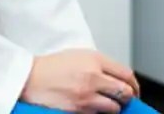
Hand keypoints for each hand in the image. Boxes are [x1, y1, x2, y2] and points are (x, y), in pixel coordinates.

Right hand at [20, 49, 140, 113]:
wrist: (29, 78)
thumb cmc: (53, 67)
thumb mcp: (80, 56)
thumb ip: (101, 65)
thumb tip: (120, 79)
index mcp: (95, 60)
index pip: (126, 74)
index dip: (134, 84)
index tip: (134, 90)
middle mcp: (93, 77)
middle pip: (125, 92)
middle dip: (127, 97)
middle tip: (124, 100)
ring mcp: (85, 95)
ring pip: (114, 108)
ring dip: (113, 108)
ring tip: (106, 105)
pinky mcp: (78, 110)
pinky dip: (98, 113)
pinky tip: (93, 109)